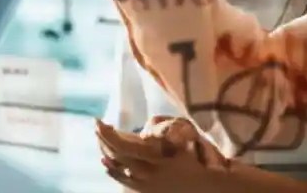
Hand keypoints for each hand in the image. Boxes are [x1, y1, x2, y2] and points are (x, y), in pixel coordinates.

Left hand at [96, 117, 232, 191]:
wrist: (210, 188)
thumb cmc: (199, 159)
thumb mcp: (183, 141)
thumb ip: (163, 132)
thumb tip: (146, 130)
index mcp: (156, 158)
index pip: (123, 146)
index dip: (107, 134)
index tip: (99, 121)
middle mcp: (148, 173)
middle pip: (117, 157)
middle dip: (104, 141)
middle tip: (97, 127)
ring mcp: (147, 185)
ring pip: (119, 171)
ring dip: (107, 155)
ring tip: (100, 144)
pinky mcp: (149, 192)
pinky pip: (126, 182)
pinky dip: (114, 172)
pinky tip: (107, 165)